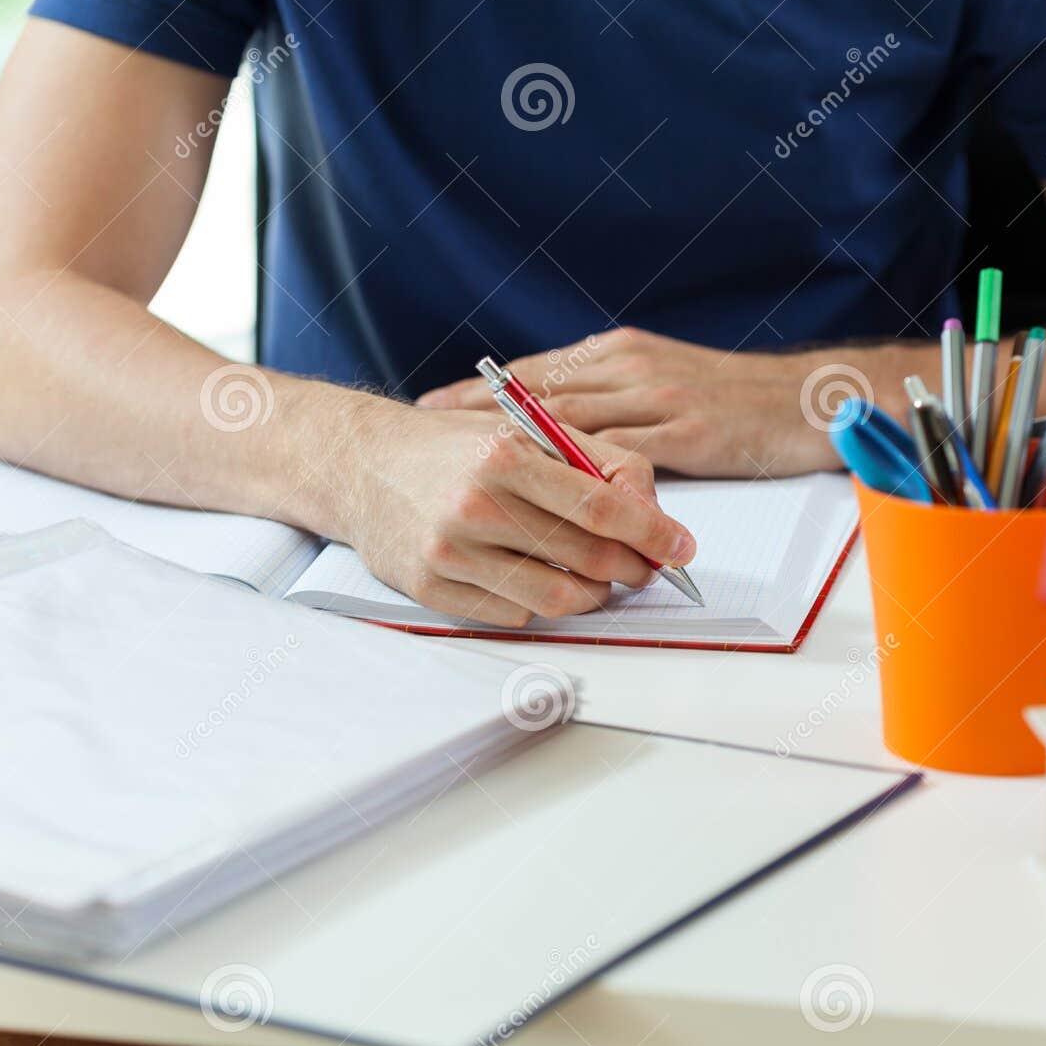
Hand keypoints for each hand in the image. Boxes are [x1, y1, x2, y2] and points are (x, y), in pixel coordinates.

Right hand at [334, 401, 695, 627]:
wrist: (363, 466)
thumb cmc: (455, 448)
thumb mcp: (526, 430)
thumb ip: (597, 460)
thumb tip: (654, 509)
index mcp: (504, 456)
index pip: (602, 507)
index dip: (653, 534)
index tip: (682, 547)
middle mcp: (475, 505)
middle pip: (587, 558)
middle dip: (631, 567)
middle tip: (644, 565)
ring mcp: (450, 552)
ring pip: (558, 599)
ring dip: (593, 595)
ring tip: (599, 578)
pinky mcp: (432, 589)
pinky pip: (515, 615)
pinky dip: (540, 604)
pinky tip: (539, 578)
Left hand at [417, 327, 848, 477]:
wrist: (809, 398)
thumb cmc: (741, 399)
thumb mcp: (670, 384)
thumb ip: (622, 401)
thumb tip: (572, 431)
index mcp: (622, 354)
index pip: (537, 371)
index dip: (481, 390)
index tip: (436, 405)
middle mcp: (630, 368)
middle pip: (538, 392)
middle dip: (477, 414)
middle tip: (428, 433)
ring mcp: (656, 399)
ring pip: (570, 425)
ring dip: (517, 449)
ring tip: (469, 469)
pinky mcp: (683, 434)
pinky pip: (619, 460)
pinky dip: (578, 481)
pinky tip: (545, 500)